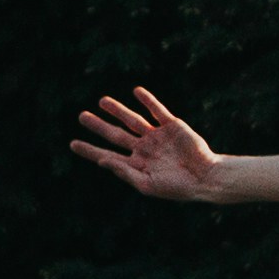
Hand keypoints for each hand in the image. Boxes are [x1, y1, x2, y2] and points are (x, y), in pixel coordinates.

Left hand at [75, 84, 228, 202]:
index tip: (73, 144)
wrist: (205, 177)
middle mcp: (143, 149)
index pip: (107, 155)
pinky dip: (147, 100)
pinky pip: (156, 110)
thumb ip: (124, 172)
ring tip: (101, 101)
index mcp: (136, 164)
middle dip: (98, 126)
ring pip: (132, 120)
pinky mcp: (172, 126)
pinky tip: (136, 91)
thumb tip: (101, 160)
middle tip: (81, 116)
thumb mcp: (147, 184)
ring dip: (117, 110)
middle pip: (116, 134)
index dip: (90, 150)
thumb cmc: (177, 188)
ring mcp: (157, 136)